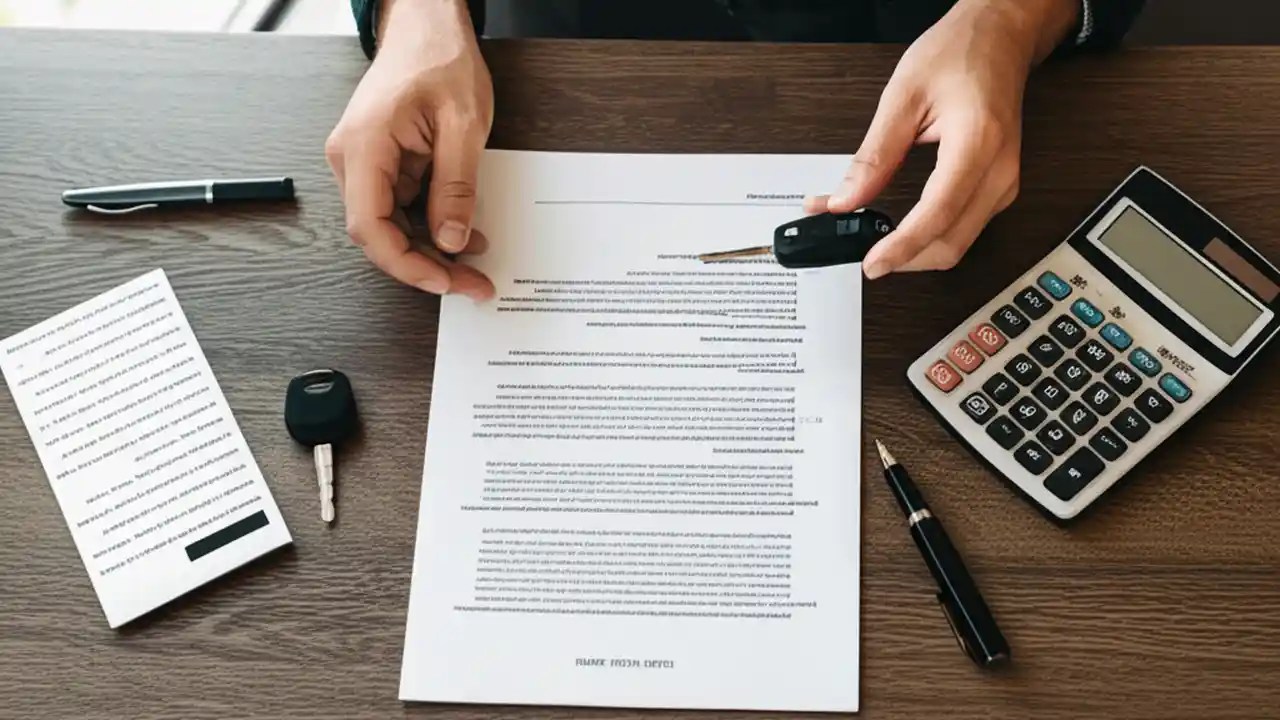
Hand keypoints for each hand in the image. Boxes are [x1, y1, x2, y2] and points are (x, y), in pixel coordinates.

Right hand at [325, 0, 494, 299]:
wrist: (427, 27)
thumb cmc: (440, 59)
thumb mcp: (464, 125)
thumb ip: (457, 187)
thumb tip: (452, 239)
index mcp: (364, 146)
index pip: (370, 227)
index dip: (406, 264)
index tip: (444, 281)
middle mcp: (352, 158)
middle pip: (381, 234)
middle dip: (427, 265)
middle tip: (472, 284)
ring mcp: (364, 162)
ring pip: (392, 225)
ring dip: (433, 248)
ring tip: (476, 262)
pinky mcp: (381, 164)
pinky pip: (402, 207)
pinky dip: (432, 225)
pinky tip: (464, 233)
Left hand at [806, 0, 1079, 278]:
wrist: (1001, 37)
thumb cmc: (961, 53)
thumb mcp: (902, 98)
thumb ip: (873, 156)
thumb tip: (846, 201)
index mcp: (977, 144)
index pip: (936, 215)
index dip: (901, 247)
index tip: (871, 263)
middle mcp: (999, 171)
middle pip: (951, 243)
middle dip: (904, 259)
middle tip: (862, 254)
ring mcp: (1005, 184)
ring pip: (959, 243)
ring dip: (915, 251)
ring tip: (874, 239)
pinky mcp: (1000, 188)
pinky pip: (964, 227)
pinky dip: (930, 236)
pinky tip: (901, 229)